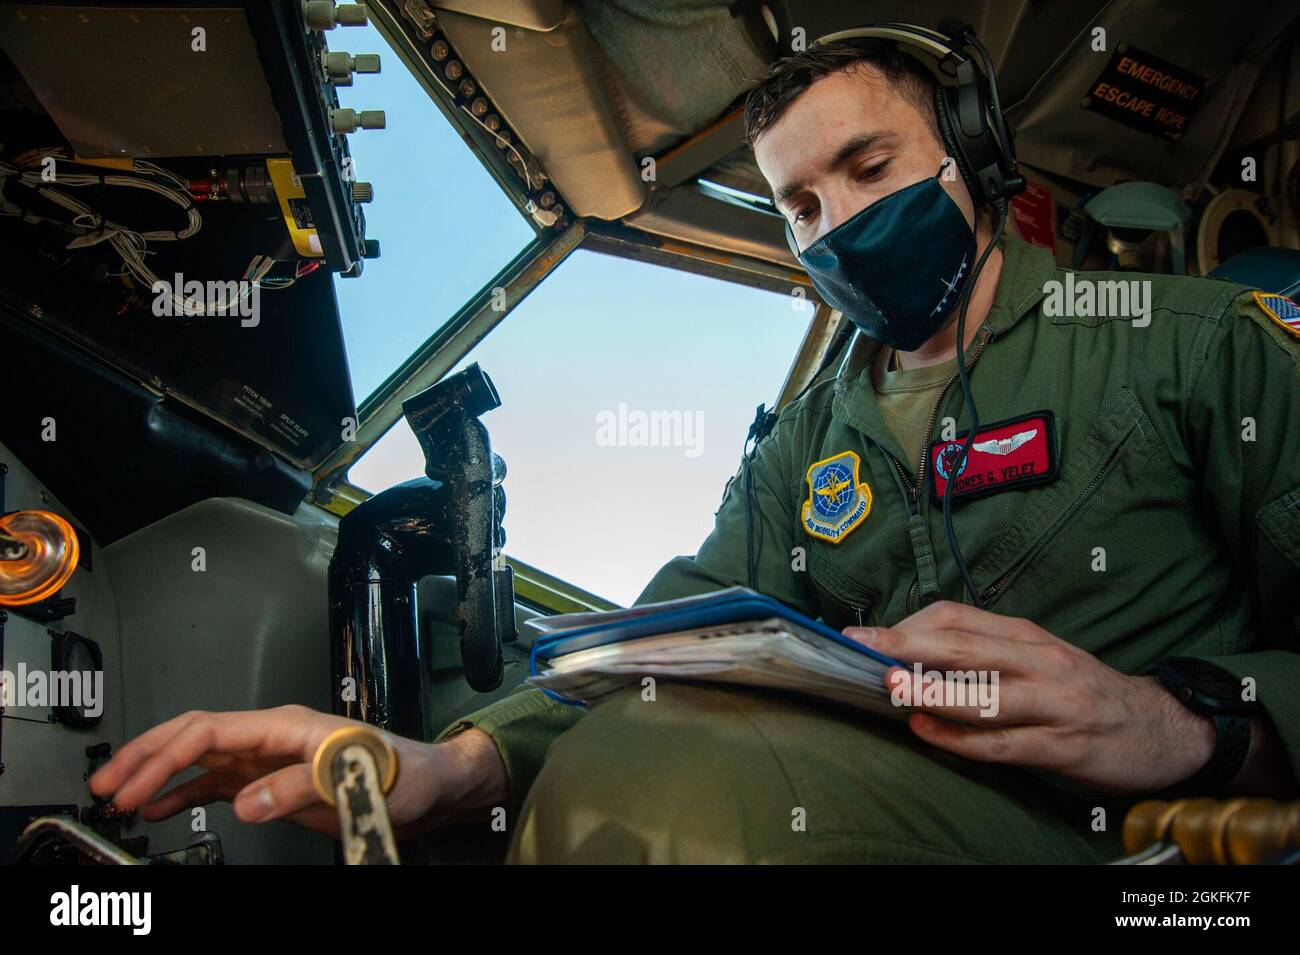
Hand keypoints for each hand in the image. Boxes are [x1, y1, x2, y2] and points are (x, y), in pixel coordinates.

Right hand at [88, 705, 506, 837]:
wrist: (428, 787)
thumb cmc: (402, 773)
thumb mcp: (352, 779)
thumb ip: (297, 787)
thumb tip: (246, 800)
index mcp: (287, 725)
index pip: (211, 730)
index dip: (166, 754)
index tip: (136, 783)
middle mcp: (273, 736)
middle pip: (194, 735)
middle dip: (146, 756)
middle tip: (107, 785)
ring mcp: (269, 757)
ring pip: (198, 757)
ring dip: (157, 774)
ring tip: (119, 797)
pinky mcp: (273, 780)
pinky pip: (217, 781)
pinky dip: (184, 793)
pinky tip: (161, 808)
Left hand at [845, 601, 1216, 793]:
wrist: (1162, 728)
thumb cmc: (1083, 691)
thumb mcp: (1038, 657)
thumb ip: (985, 653)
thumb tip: (910, 655)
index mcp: (1025, 636)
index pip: (956, 618)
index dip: (906, 624)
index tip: (862, 635)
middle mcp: (1038, 662)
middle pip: (963, 647)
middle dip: (905, 645)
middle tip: (860, 648)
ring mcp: (1053, 703)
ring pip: (982, 694)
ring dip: (931, 690)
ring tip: (890, 688)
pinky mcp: (1063, 745)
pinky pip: (1002, 742)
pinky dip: (960, 738)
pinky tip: (927, 730)